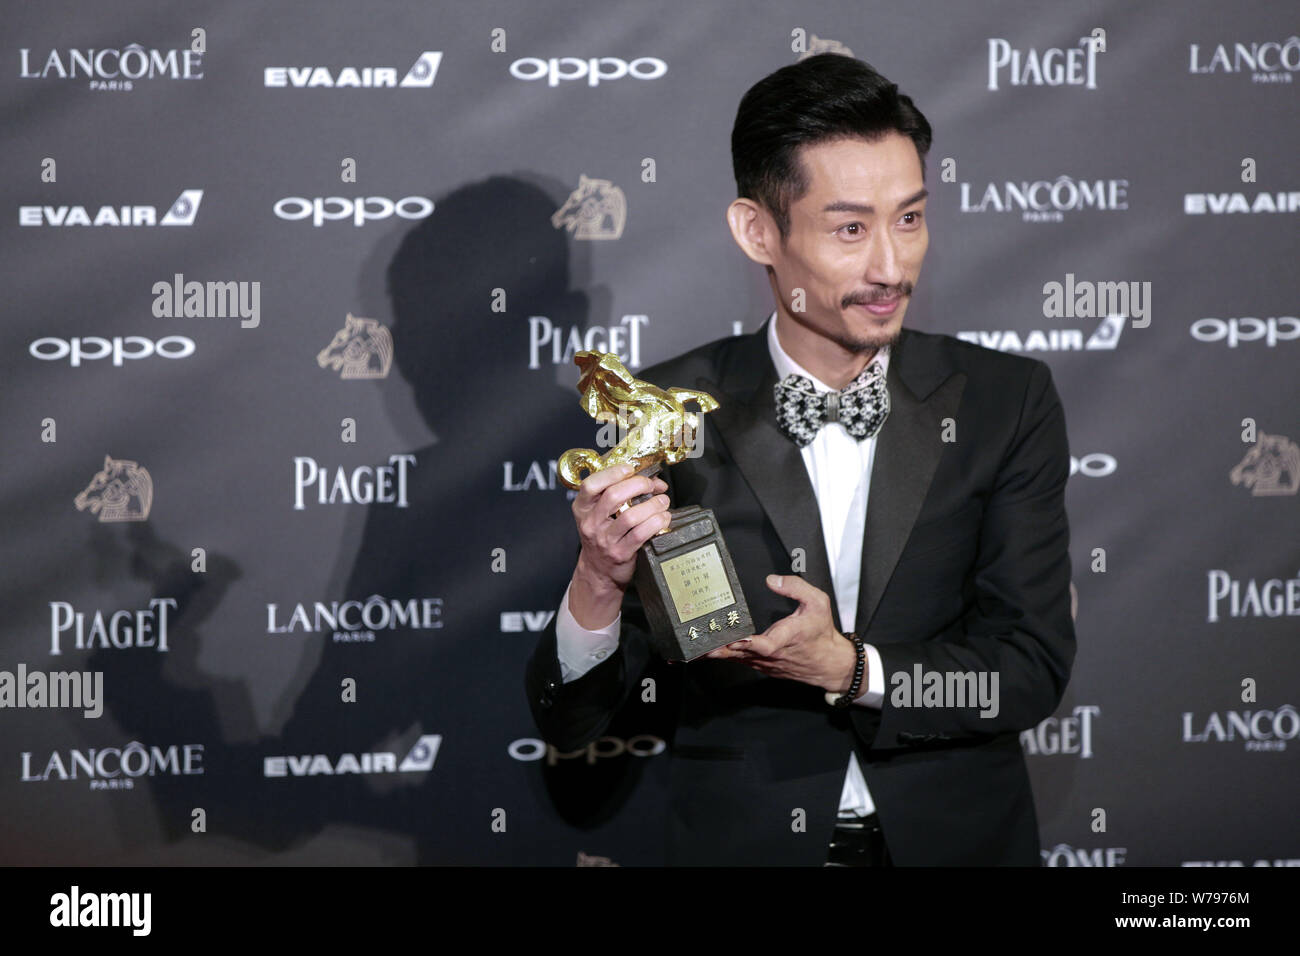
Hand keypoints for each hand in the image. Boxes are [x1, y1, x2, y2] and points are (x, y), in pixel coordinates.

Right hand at [568, 464, 669, 627]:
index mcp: (583, 508)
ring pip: (631, 516)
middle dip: (638, 485)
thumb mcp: (597, 514)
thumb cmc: (601, 537)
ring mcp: (605, 540)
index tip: (630, 469)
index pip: (591, 485)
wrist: (598, 571)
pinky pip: (641, 533)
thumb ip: (614, 494)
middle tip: (651, 485)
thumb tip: (648, 478)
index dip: (612, 473)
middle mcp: (591, 523)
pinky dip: (656, 522)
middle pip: (614, 496)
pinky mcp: (620, 553)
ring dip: (652, 505)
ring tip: (662, 501)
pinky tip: (663, 518)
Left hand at [704, 574, 859, 694]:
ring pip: (736, 659)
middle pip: (740, 654)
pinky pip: (739, 662)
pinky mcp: (762, 666)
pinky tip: (707, 652)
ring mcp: (765, 663)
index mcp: (784, 638)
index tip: (732, 640)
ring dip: (716, 654)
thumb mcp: (817, 602)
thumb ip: (795, 587)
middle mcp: (771, 654)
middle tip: (697, 644)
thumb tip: (772, 580)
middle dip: (718, 649)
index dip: (746, 643)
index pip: (763, 644)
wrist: (829, 663)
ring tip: (693, 648)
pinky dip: (724, 657)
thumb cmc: (821, 633)